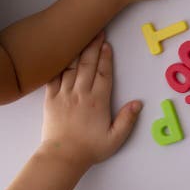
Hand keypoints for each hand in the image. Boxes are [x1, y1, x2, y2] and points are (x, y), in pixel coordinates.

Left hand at [41, 33, 140, 167]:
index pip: (103, 74)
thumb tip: (138, 103)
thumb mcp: (116, 138)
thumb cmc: (90, 148)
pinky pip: (54, 78)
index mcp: (97, 101)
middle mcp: (80, 94)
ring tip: (81, 39)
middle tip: (97, 33)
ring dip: (78, 52)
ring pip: (71, 68)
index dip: (106, 58)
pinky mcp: (51, 99)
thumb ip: (127, 119)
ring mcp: (64, 95)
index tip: (107, 44)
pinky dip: (58, 66)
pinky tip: (62, 57)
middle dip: (93, 47)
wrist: (62, 156)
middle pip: (88, 65)